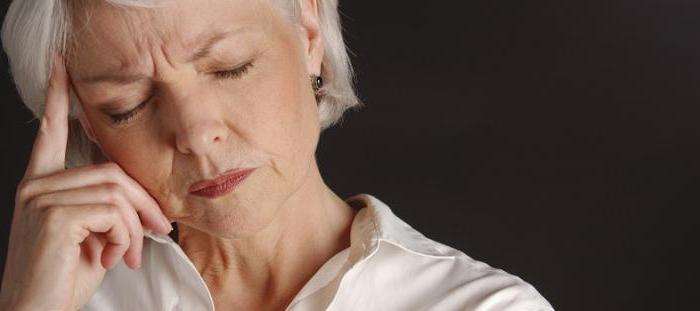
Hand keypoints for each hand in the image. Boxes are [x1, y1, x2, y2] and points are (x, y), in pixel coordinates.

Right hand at [0, 53, 172, 309]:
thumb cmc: (65, 278)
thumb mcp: (92, 235)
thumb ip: (107, 206)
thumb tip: (143, 198)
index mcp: (42, 184)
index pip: (52, 132)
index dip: (59, 97)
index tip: (63, 64)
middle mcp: (36, 185)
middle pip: (113, 172)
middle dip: (144, 204)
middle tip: (159, 231)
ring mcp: (41, 197)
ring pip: (117, 193)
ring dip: (133, 228)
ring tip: (125, 255)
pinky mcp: (54, 215)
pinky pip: (113, 212)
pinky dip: (123, 237)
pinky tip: (111, 259)